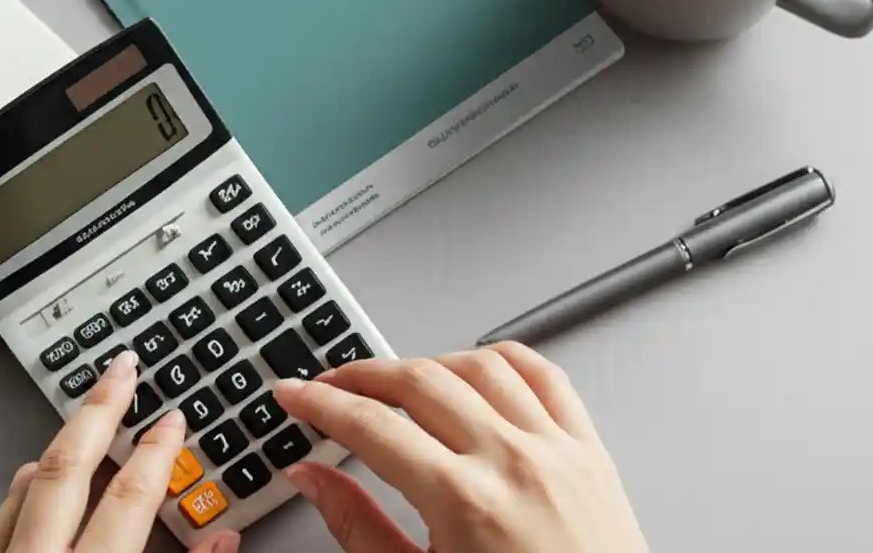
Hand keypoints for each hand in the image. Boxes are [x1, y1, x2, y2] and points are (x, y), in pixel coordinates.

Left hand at [0, 351, 239, 552]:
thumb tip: (221, 541)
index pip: (130, 498)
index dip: (157, 453)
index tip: (172, 420)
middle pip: (66, 469)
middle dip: (98, 410)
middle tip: (121, 369)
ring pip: (19, 494)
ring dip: (51, 459)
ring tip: (76, 432)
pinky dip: (5, 511)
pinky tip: (19, 497)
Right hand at [273, 342, 646, 552]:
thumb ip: (359, 527)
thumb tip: (313, 480)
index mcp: (464, 501)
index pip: (371, 426)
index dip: (321, 402)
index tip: (295, 393)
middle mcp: (512, 462)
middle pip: (419, 381)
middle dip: (362, 375)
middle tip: (331, 384)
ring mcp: (557, 451)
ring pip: (479, 365)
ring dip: (428, 362)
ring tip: (397, 380)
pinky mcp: (590, 452)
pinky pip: (545, 376)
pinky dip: (503, 360)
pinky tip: (475, 368)